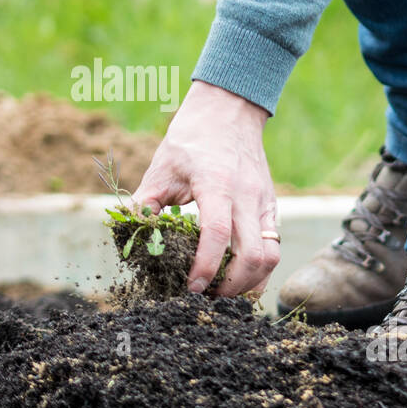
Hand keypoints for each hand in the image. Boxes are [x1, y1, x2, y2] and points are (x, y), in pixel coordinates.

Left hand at [131, 80, 279, 296]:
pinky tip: (238, 276)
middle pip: (254, 255)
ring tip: (223, 292)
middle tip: (206, 297)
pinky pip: (274, 246)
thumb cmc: (191, 138)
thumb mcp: (161, 167)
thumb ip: (145, 203)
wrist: (230, 110)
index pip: (218, 234)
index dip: (205, 267)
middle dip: (231, 286)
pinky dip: (259, 269)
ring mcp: (264, 202)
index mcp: (217, 184)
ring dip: (250, 282)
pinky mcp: (272, 206)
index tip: (190, 287)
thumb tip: (132, 234)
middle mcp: (247, 196)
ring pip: (271, 256)